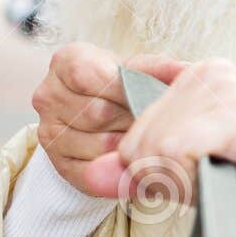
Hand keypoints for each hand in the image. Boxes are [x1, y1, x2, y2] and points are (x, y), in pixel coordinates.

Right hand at [32, 43, 181, 195]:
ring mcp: (49, 131)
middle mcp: (48, 95)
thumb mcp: (138, 68)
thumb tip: (186, 72)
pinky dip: (120, 173)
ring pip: (99, 145)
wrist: (101, 110)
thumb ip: (158, 68)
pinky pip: (92, 174)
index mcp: (66, 62)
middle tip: (159, 125)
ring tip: (150, 142)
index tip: (151, 97)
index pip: (89, 75)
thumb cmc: (121, 86)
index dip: (124, 89)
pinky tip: (139, 167)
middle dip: (133, 120)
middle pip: (96, 113)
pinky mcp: (58, 164)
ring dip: (131, 146)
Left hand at [81, 57, 235, 216]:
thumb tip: (95, 174)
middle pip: (138, 145)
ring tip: (234, 181)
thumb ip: (145, 173)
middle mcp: (203, 75)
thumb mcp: (196, 177)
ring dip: (193, 185)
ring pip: (156, 150)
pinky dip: (199, 180)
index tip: (198, 181)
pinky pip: (179, 152)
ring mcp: (220, 87)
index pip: (132, 135)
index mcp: (189, 82)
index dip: (154, 174)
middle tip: (222, 184)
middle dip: (173, 182)